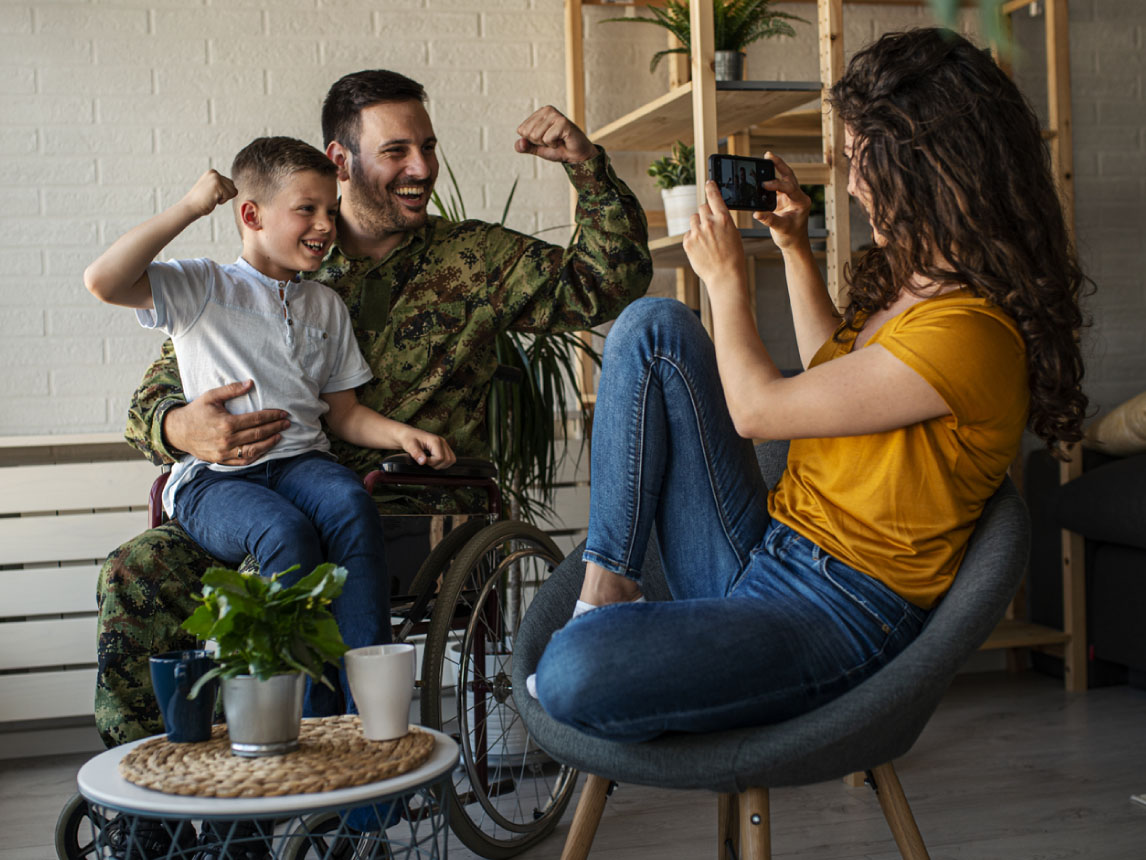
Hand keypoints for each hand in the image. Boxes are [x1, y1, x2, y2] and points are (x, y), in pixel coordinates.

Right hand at [162, 380, 289, 465]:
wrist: (177, 431)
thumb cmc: (195, 412)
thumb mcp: (211, 396)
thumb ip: (231, 390)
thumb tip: (251, 383)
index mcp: (226, 423)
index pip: (256, 419)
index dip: (272, 416)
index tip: (283, 413)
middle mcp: (227, 440)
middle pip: (258, 434)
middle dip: (275, 428)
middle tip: (287, 423)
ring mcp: (225, 452)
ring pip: (254, 450)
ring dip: (269, 443)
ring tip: (280, 436)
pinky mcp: (221, 460)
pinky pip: (243, 461)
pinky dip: (256, 456)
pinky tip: (265, 449)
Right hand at [182, 169, 237, 218]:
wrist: (191, 206)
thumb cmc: (202, 201)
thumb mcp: (212, 189)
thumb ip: (221, 185)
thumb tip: (235, 189)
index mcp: (213, 172)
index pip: (230, 184)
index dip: (223, 193)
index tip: (211, 194)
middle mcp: (214, 173)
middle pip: (233, 186)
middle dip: (225, 195)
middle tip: (211, 196)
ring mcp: (216, 178)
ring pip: (233, 191)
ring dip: (224, 198)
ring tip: (212, 197)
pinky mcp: (218, 184)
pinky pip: (230, 195)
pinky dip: (223, 201)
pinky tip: (212, 199)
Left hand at [399, 427, 456, 469]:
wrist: (407, 434)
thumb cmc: (408, 438)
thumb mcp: (409, 445)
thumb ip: (416, 453)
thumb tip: (423, 461)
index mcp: (435, 440)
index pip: (440, 457)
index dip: (431, 462)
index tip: (422, 460)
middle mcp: (442, 441)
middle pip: (448, 460)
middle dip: (437, 465)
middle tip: (427, 462)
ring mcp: (444, 444)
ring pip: (451, 460)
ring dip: (441, 465)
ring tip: (431, 462)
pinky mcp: (444, 447)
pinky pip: (450, 458)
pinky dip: (443, 463)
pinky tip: (434, 461)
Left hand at [514, 106, 597, 163]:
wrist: (576, 156)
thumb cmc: (558, 149)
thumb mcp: (537, 148)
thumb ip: (525, 146)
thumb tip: (519, 144)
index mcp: (539, 113)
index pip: (521, 130)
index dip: (532, 140)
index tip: (545, 140)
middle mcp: (546, 110)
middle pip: (528, 133)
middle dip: (539, 142)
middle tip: (552, 141)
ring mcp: (555, 114)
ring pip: (536, 135)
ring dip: (547, 143)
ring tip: (557, 140)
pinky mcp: (562, 122)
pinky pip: (547, 138)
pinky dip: (554, 144)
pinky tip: (562, 140)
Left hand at [682, 182, 747, 296]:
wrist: (724, 275)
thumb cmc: (733, 256)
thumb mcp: (733, 233)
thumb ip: (722, 221)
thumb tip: (712, 214)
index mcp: (724, 219)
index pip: (714, 196)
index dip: (711, 187)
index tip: (709, 182)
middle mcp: (709, 223)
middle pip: (702, 208)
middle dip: (705, 215)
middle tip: (711, 228)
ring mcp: (697, 232)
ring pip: (694, 220)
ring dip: (698, 226)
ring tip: (706, 240)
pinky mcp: (688, 242)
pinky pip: (688, 233)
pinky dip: (693, 238)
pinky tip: (701, 248)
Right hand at [753, 152, 810, 250]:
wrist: (794, 243)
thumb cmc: (791, 237)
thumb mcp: (780, 229)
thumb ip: (769, 219)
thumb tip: (757, 212)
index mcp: (801, 202)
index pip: (789, 187)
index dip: (776, 184)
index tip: (763, 184)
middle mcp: (798, 196)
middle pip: (789, 175)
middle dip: (779, 164)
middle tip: (768, 155)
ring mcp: (791, 196)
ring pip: (784, 177)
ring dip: (775, 167)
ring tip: (766, 158)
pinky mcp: (784, 198)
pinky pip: (778, 185)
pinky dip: (770, 178)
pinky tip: (762, 173)